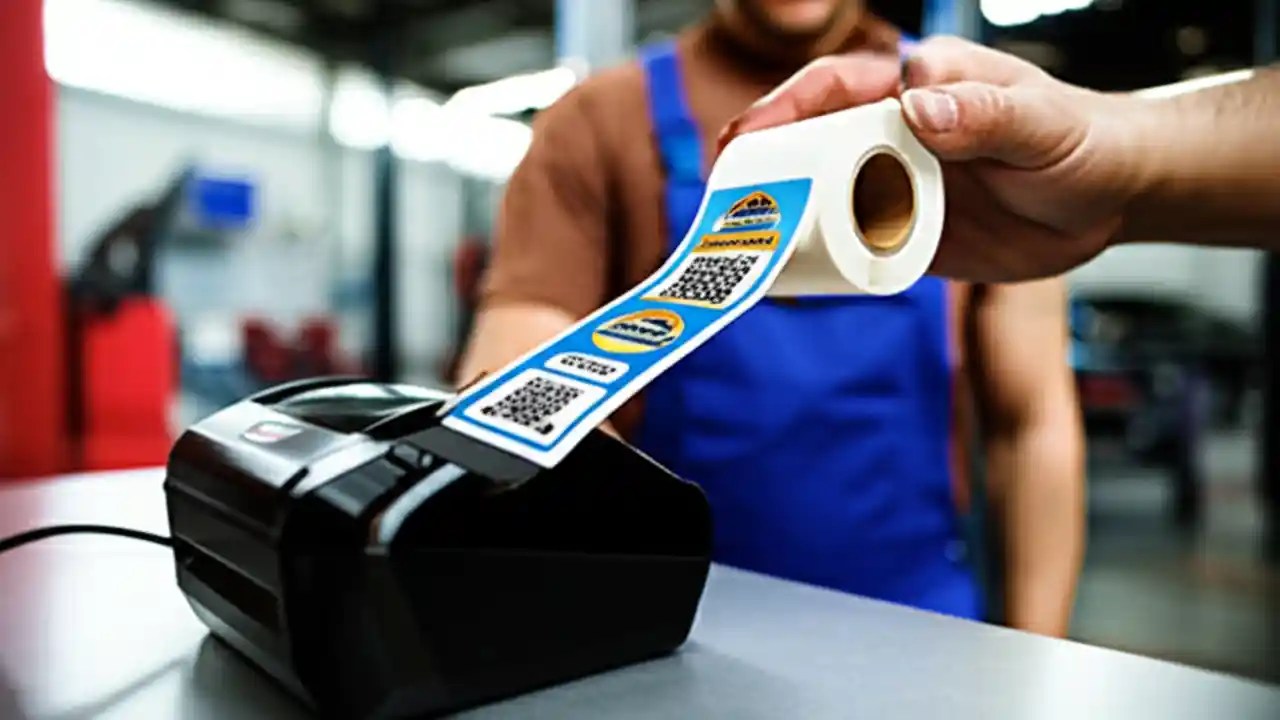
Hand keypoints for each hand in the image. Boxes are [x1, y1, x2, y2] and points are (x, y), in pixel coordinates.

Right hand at [720, 37, 1154, 282]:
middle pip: (805, 143)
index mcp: (917, 86)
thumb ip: (986, 113)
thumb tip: (914, 106)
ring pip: (816, 195)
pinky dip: (811, 262)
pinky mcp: (900, 231)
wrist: (1110, 200)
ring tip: (735, 247)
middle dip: (756, 168)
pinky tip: (784, 281)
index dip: (781, 110)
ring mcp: (892, 183)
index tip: (744, 140)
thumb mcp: (1042, 126)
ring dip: (774, 218)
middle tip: (720, 202)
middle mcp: (892, 132)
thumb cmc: (1082, 141)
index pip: (833, 87)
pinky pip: (844, 243)